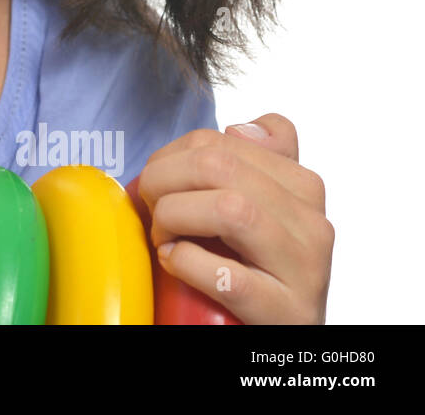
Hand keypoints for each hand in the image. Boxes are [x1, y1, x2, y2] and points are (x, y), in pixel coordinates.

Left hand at [135, 113, 333, 323]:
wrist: (285, 334)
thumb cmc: (259, 268)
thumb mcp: (264, 208)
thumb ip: (256, 161)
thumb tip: (239, 127)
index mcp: (302, 186)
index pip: (223, 140)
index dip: (174, 154)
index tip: (160, 179)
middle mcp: (312, 222)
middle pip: (219, 166)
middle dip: (164, 181)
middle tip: (151, 209)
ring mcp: (304, 268)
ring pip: (230, 210)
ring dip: (175, 218)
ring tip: (164, 238)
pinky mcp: (285, 310)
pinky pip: (227, 275)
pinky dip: (188, 263)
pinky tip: (175, 263)